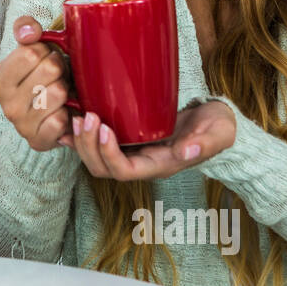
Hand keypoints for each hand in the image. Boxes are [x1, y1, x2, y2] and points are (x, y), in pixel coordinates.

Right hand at [0, 15, 73, 150]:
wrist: (44, 114)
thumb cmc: (37, 77)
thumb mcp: (28, 49)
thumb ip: (25, 29)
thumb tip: (30, 31)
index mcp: (0, 80)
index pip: (31, 53)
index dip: (46, 51)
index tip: (45, 59)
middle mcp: (6, 105)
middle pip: (50, 70)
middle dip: (59, 69)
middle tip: (56, 76)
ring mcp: (22, 125)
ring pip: (58, 93)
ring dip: (66, 91)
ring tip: (59, 93)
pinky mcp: (38, 141)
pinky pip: (61, 120)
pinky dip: (68, 114)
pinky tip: (63, 112)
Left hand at [70, 100, 235, 181]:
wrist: (215, 121)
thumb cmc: (217, 127)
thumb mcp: (219, 132)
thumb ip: (206, 143)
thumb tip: (189, 151)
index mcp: (159, 166)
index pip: (124, 171)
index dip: (109, 154)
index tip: (104, 127)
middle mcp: (141, 163)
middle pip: (102, 168)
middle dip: (88, 146)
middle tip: (85, 116)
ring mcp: (132, 153)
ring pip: (95, 158)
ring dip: (81, 140)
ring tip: (77, 115)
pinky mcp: (127, 139)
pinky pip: (96, 144)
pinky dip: (79, 137)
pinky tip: (67, 122)